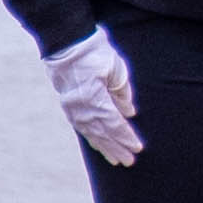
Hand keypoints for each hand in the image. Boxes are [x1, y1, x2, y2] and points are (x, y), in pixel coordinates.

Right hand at [48, 27, 143, 166]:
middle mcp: (81, 107)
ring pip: (90, 132)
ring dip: (103, 146)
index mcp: (94, 98)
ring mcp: (71, 107)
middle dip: (116, 148)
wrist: (65, 41)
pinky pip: (81, 126)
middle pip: (101, 133)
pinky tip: (97, 142)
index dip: (125, 137)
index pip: (113, 124)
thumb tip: (128, 112)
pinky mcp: (67, 103)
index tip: (137, 148)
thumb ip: (122, 92)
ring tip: (115, 159)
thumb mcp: (115, 68)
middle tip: (128, 161)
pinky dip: (91, 136)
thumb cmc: (94, 51)